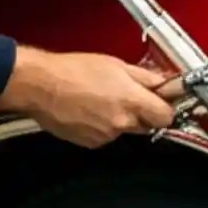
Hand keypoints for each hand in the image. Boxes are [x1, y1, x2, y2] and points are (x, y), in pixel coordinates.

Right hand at [0, 46, 175, 148]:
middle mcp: (122, 123)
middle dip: (143, 113)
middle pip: (148, 125)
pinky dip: (102, 126)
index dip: (166, 108)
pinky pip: (106, 136)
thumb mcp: (116, 65)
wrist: (40, 85)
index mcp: (132, 101)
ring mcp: (106, 136)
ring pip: (125, 130)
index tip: (163, 102)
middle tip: (129, 97)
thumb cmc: (72, 71)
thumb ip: (145, 77)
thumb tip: (163, 83)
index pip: (167, 116)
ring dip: (120, 119)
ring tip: (101, 100)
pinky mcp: (90, 143)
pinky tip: (89, 110)